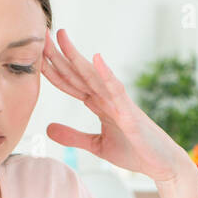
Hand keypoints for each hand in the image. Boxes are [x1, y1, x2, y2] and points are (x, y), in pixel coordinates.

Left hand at [42, 28, 193, 183]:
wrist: (161, 164)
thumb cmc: (134, 151)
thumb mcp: (96, 145)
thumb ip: (73, 136)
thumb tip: (47, 128)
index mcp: (99, 103)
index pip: (71, 83)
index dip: (53, 68)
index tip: (35, 52)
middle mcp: (107, 97)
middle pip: (78, 73)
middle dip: (58, 55)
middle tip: (40, 33)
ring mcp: (119, 103)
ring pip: (93, 76)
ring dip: (76, 57)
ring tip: (61, 38)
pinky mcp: (130, 113)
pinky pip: (116, 90)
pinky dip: (106, 74)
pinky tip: (96, 59)